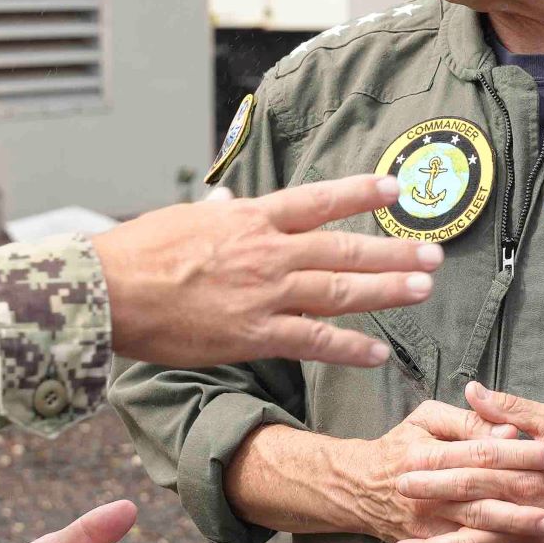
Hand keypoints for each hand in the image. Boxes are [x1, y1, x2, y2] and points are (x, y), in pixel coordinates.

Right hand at [94, 175, 440, 367]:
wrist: (110, 290)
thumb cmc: (139, 252)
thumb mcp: (185, 219)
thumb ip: (218, 214)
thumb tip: (226, 201)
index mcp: (252, 218)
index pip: (318, 201)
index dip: (361, 194)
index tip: (396, 190)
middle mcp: (268, 251)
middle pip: (344, 249)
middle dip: (393, 252)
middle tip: (432, 255)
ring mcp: (265, 293)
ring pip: (339, 291)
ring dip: (387, 290)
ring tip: (422, 289)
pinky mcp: (254, 334)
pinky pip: (313, 341)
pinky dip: (349, 348)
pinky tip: (377, 352)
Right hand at [349, 402, 543, 542]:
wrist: (361, 487)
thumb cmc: (404, 445)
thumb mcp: (428, 419)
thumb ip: (469, 421)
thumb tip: (508, 431)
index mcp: (428, 457)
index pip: (481, 456)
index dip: (519, 455)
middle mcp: (426, 498)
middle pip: (477, 507)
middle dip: (515, 516)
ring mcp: (427, 531)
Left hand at [388, 383, 543, 542]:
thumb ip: (511, 409)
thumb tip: (472, 389)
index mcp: (526, 471)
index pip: (474, 469)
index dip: (437, 471)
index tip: (404, 471)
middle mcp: (527, 508)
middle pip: (469, 513)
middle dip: (428, 514)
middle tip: (392, 514)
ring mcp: (533, 542)